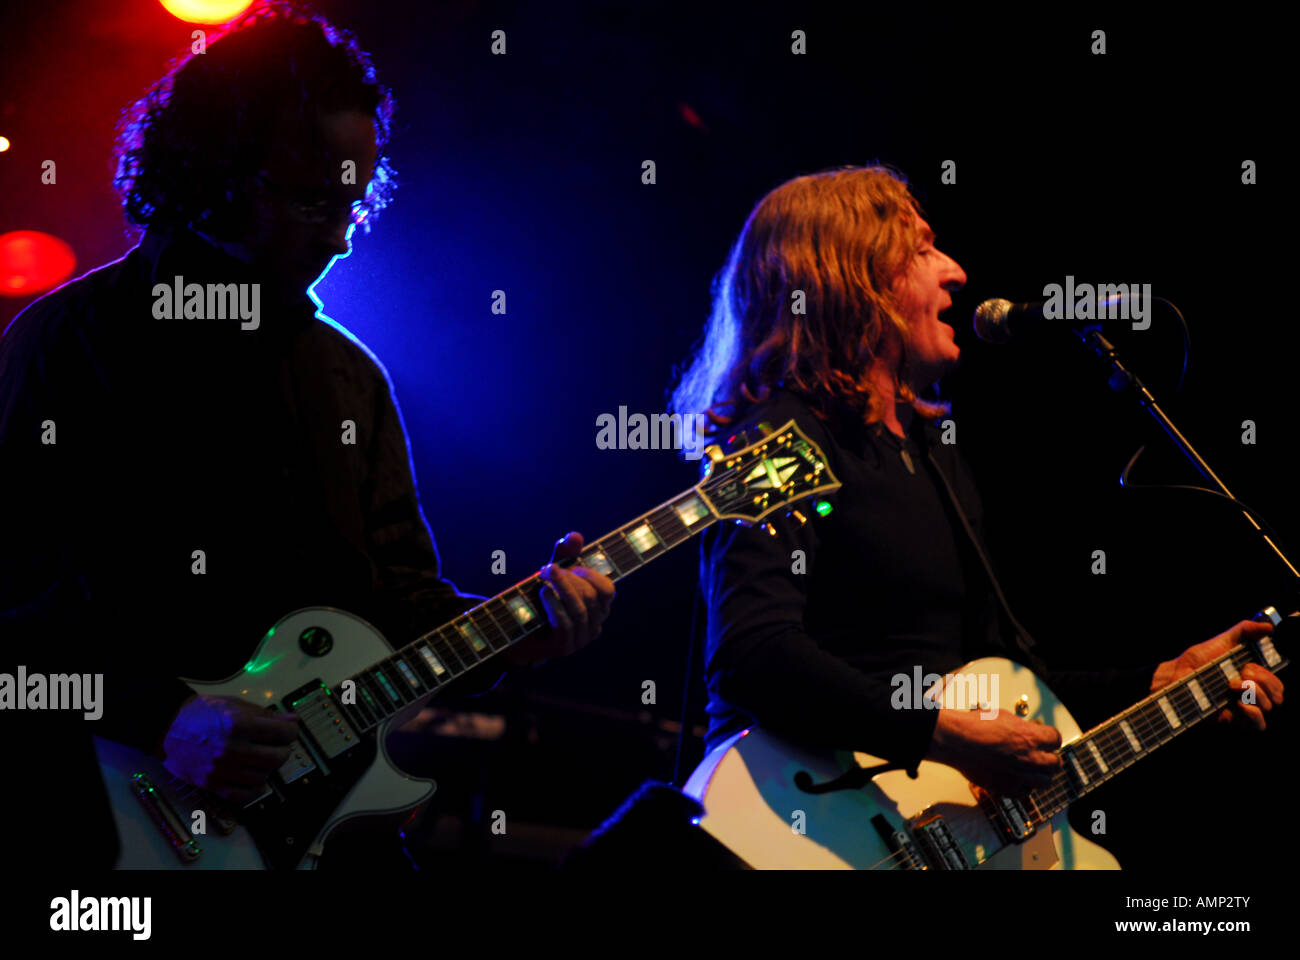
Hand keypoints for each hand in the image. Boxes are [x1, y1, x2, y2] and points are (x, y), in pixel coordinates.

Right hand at [161, 694, 300, 805]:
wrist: (168, 726)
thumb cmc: (202, 713)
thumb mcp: (236, 705)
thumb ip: (266, 715)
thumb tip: (292, 721)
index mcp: (239, 725)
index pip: (283, 733)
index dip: (290, 731)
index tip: (288, 731)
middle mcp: (231, 749)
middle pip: (277, 757)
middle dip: (283, 750)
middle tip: (277, 745)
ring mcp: (221, 769)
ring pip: (263, 777)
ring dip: (267, 769)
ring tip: (261, 759)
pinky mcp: (212, 784)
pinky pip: (243, 796)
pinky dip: (254, 789)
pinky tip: (253, 779)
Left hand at [505, 531, 614, 666]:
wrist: (516, 632)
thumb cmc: (540, 600)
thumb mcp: (554, 574)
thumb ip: (565, 555)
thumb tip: (575, 536)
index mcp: (598, 608)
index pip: (607, 590)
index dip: (591, 575)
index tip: (572, 565)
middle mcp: (594, 625)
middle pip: (591, 597)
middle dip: (569, 578)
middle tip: (548, 569)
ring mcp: (580, 639)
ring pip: (579, 610)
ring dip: (561, 588)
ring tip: (545, 575)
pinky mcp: (563, 648)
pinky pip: (565, 624)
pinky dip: (555, 605)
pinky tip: (543, 593)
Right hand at [926, 707, 1062, 795]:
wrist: (956, 741)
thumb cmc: (974, 726)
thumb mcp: (1003, 716)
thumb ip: (1021, 726)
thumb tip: (1026, 730)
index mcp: (1031, 737)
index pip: (1056, 739)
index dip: (1051, 739)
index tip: (1047, 741)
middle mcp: (1030, 758)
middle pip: (1055, 764)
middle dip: (1050, 759)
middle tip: (1043, 757)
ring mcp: (1020, 775)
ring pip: (1045, 782)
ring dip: (1040, 775)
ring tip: (1032, 771)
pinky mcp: (1007, 788)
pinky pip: (1025, 793)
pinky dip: (1023, 787)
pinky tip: (1017, 780)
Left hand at [1151, 619, 1283, 730]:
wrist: (1177, 675)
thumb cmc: (1198, 661)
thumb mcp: (1223, 640)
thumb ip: (1245, 631)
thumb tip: (1268, 627)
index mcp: (1253, 678)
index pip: (1277, 682)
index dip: (1270, 674)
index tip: (1250, 664)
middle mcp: (1251, 694)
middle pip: (1278, 695)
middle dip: (1263, 681)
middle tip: (1241, 673)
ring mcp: (1244, 707)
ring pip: (1269, 706)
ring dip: (1254, 693)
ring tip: (1231, 684)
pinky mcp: (1235, 720)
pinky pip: (1259, 725)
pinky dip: (1254, 713)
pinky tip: (1239, 703)